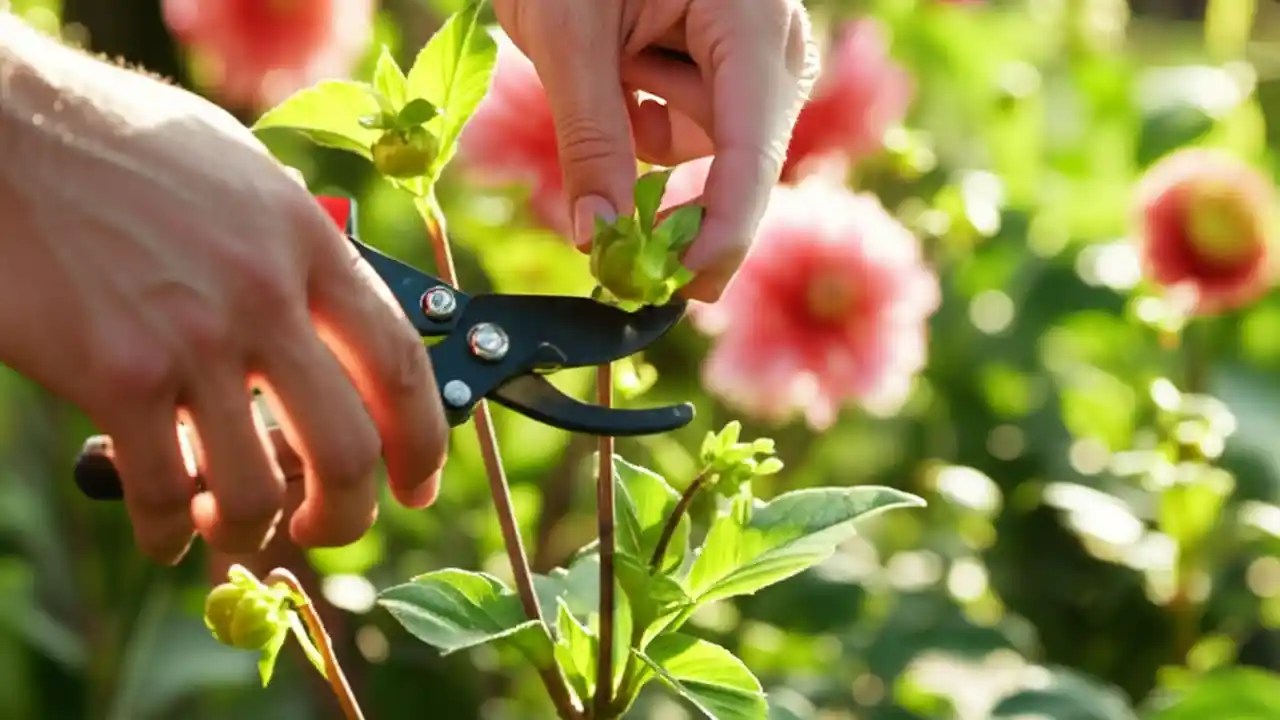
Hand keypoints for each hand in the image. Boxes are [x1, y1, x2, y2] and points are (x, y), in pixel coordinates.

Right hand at [0, 17, 447, 563]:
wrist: (5, 129)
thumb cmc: (119, 141)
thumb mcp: (242, 172)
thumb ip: (294, 242)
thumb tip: (326, 297)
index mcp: (309, 243)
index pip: (400, 363)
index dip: (423, 442)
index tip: (418, 483)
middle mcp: (265, 297)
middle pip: (348, 448)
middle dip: (349, 513)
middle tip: (328, 526)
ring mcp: (193, 340)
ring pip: (254, 490)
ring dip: (250, 532)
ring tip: (235, 530)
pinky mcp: (115, 375)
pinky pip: (157, 489)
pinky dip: (165, 530)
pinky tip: (164, 530)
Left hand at [493, 0, 817, 300]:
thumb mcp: (567, 34)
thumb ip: (590, 141)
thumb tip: (598, 241)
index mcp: (751, 18)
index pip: (752, 148)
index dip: (724, 229)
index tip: (686, 291)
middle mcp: (772, 39)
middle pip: (738, 156)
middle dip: (670, 175)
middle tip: (610, 184)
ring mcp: (756, 52)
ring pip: (703, 145)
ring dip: (642, 124)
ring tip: (609, 52)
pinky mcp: (728, 64)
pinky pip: (687, 125)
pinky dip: (643, 112)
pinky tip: (622, 58)